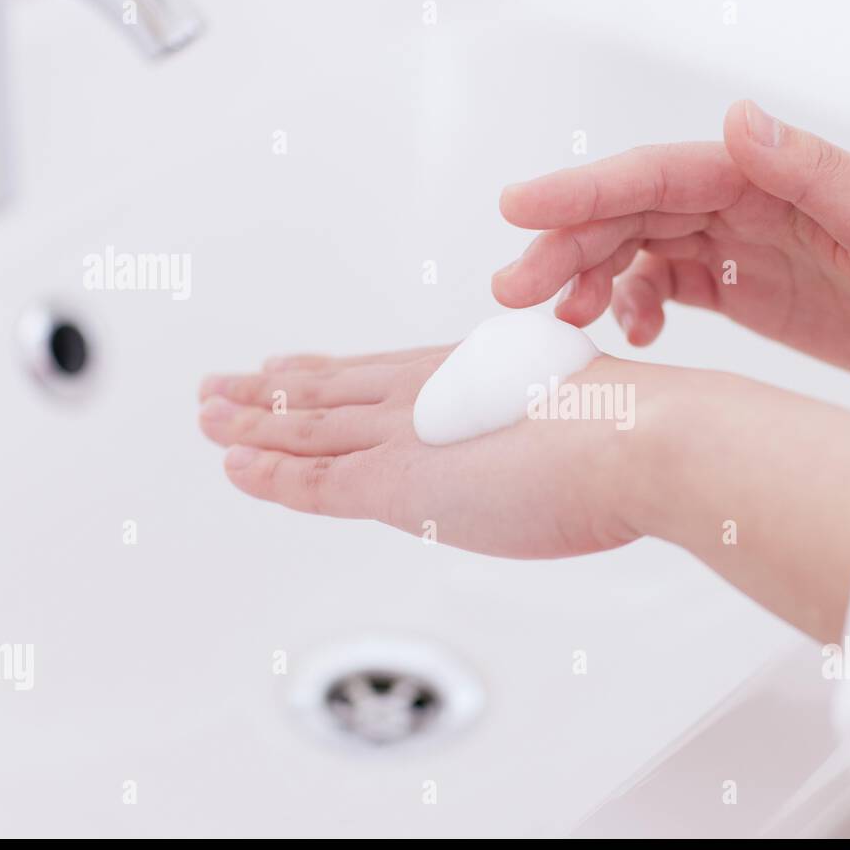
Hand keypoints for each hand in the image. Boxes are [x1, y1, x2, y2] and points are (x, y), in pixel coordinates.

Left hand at [198, 346, 849, 640]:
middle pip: (325, 393)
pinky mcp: (400, 483)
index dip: (321, 373)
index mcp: (460, 375)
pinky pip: (317, 482)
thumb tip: (540, 447)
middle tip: (221, 388)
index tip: (286, 366)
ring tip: (210, 417)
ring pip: (307, 431)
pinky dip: (272, 474)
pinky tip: (237, 467)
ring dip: (251, 426)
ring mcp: (407, 438)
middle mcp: (423, 397)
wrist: (639, 438)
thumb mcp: (570, 421)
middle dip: (267, 393)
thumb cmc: (625, 431)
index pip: (372, 375)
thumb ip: (532, 431)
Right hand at [494, 99, 849, 385]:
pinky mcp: (753, 291)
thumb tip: (734, 120)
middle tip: (512, 291)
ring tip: (558, 322)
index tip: (517, 211)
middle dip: (565, 247)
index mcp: (770, 174)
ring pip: (640, 252)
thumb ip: (812, 173)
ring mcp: (746, 247)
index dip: (583, 193)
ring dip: (591, 280)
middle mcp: (748, 203)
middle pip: (631, 214)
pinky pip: (671, 289)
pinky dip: (637, 308)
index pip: (657, 174)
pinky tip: (630, 339)